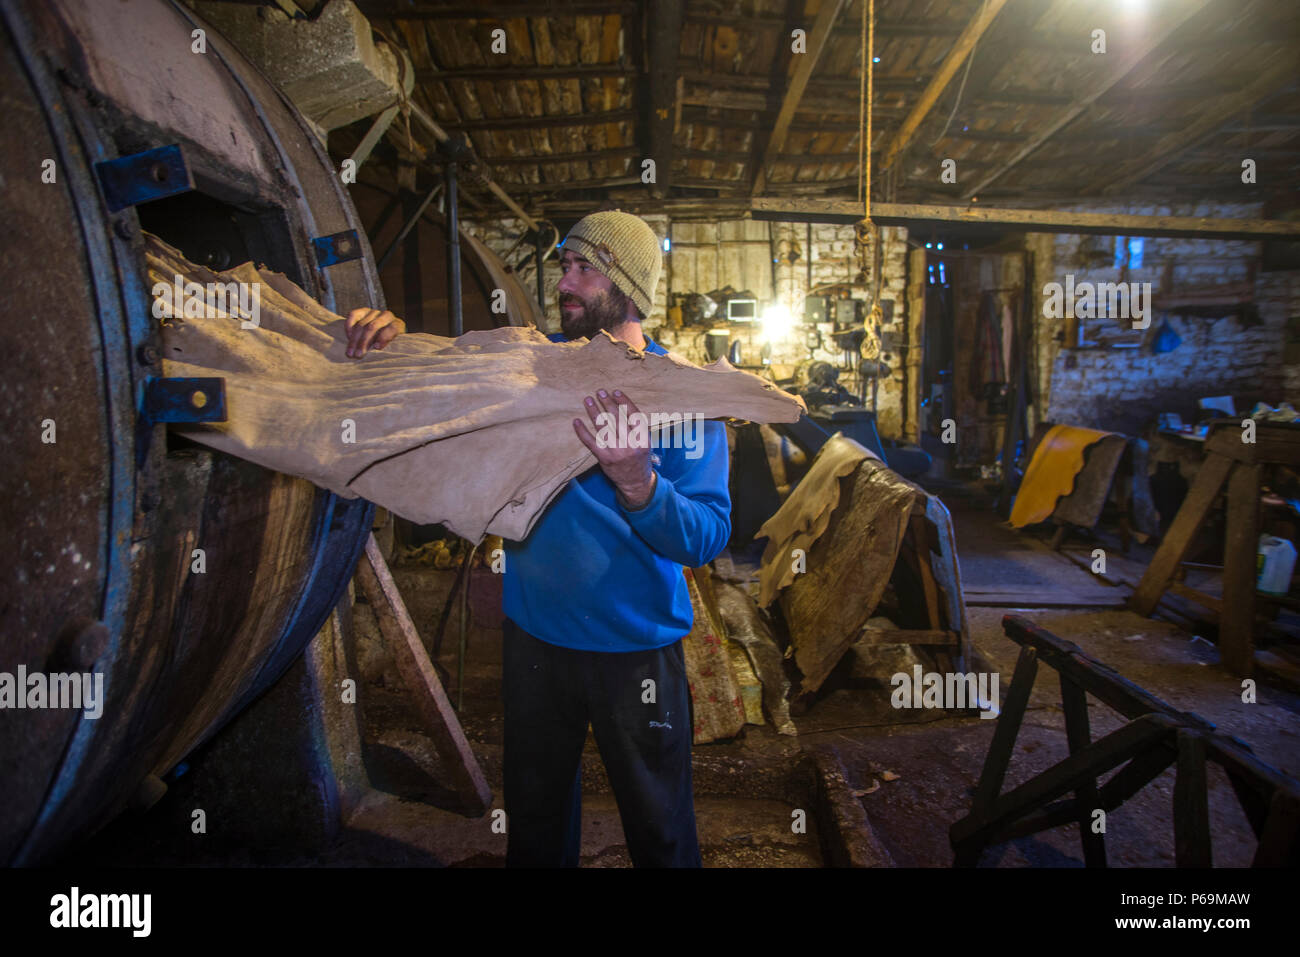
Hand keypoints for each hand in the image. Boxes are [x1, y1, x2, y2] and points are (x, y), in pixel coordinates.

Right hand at [345, 307, 405, 356]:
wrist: (383, 333)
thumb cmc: (389, 344)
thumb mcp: (393, 347)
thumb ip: (389, 349)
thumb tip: (377, 355)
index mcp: (398, 325)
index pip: (392, 329)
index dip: (384, 338)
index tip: (376, 348)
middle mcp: (386, 316)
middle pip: (373, 327)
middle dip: (364, 342)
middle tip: (358, 355)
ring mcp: (374, 312)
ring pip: (361, 324)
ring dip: (354, 340)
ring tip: (350, 352)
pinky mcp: (362, 311)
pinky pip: (353, 315)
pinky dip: (349, 326)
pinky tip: (348, 337)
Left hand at [573, 389, 655, 507]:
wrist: (636, 483)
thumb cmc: (640, 458)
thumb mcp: (645, 443)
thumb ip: (637, 427)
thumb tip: (620, 405)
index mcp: (643, 439)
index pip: (633, 415)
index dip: (624, 402)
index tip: (615, 392)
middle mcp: (631, 445)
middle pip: (617, 419)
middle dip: (607, 403)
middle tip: (599, 392)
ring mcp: (617, 452)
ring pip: (603, 427)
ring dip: (594, 412)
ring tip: (588, 400)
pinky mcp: (604, 459)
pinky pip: (591, 442)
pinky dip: (582, 431)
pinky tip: (576, 421)